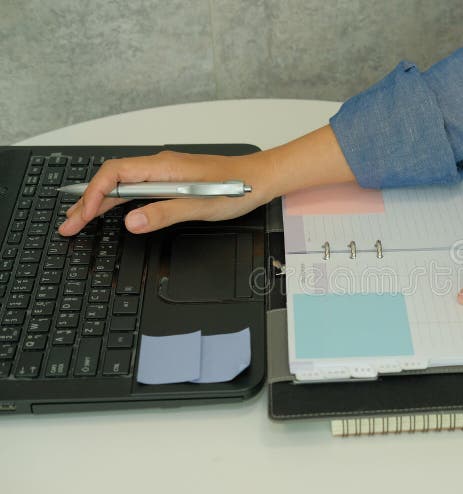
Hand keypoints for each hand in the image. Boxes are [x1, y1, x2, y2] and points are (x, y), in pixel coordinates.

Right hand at [58, 150, 273, 235]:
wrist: (259, 178)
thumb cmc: (237, 188)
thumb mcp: (200, 206)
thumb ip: (164, 213)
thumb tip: (132, 222)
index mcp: (164, 167)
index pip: (115, 175)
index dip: (93, 196)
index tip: (81, 217)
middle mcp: (160, 165)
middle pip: (112, 180)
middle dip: (87, 202)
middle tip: (68, 226)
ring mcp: (164, 171)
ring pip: (122, 184)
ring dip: (99, 202)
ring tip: (79, 221)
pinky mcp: (171, 179)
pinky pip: (136, 186)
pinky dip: (118, 200)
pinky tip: (109, 211)